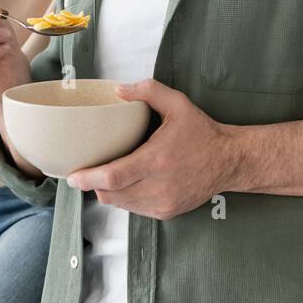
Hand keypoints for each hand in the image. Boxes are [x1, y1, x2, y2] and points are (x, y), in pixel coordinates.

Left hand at [65, 79, 237, 219]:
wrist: (229, 160)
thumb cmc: (202, 132)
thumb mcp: (178, 104)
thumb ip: (148, 91)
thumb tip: (118, 90)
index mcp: (157, 160)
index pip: (113, 176)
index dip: (88, 178)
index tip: (72, 175)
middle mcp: (159, 186)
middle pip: (111, 194)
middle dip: (93, 185)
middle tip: (84, 173)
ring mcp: (163, 203)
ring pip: (120, 204)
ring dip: (108, 192)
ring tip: (104, 176)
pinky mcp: (167, 212)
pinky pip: (134, 209)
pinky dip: (125, 198)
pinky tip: (127, 184)